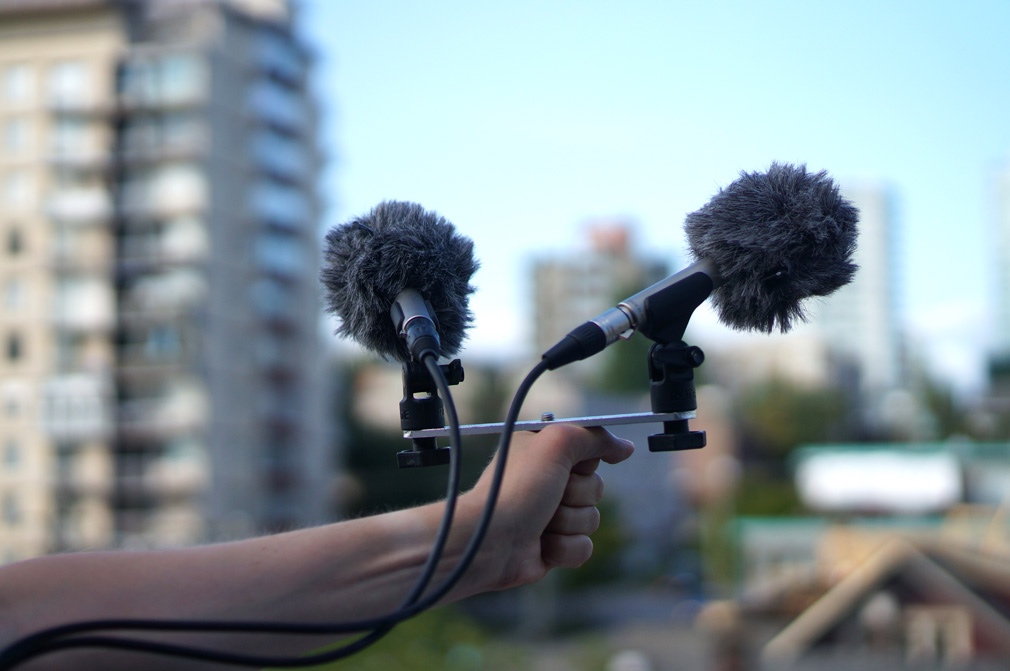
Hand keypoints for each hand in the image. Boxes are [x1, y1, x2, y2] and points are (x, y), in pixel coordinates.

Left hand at [458, 424, 634, 594]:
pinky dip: (565, 548)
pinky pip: (584, 548)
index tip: (567, 466)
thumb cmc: (516, 489)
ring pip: (592, 520)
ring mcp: (550, 515)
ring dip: (568, 523)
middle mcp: (548, 481)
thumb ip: (593, 438)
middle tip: (548, 495)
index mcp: (544, 452)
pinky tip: (542, 545)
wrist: (490, 540)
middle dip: (575, 495)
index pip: (590, 453)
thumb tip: (626, 447)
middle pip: (596, 488)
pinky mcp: (553, 546)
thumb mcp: (556, 444)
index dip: (583, 463)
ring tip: (539, 522)